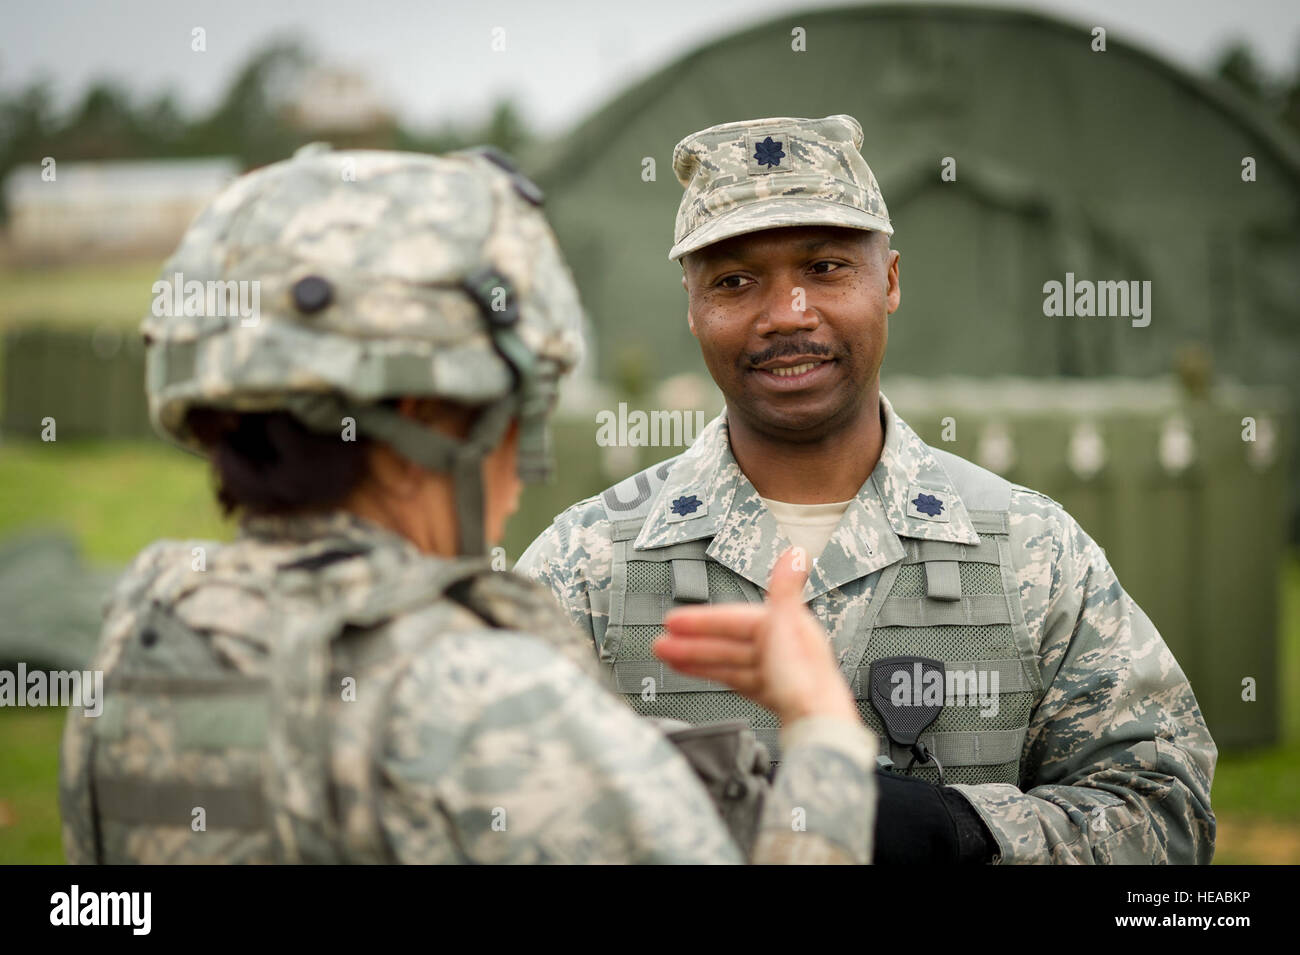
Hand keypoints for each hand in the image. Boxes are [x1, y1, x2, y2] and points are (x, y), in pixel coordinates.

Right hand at [652, 547, 858, 724]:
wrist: (817, 729)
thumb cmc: (808, 681)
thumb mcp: (788, 627)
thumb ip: (785, 589)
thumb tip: (796, 553)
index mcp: (786, 627)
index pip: (734, 619)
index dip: (703, 620)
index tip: (674, 621)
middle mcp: (783, 647)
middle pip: (729, 642)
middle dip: (692, 641)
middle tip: (662, 643)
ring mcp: (778, 673)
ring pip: (730, 662)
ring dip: (697, 659)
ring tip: (669, 659)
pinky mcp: (774, 695)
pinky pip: (738, 681)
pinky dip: (716, 676)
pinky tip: (700, 674)